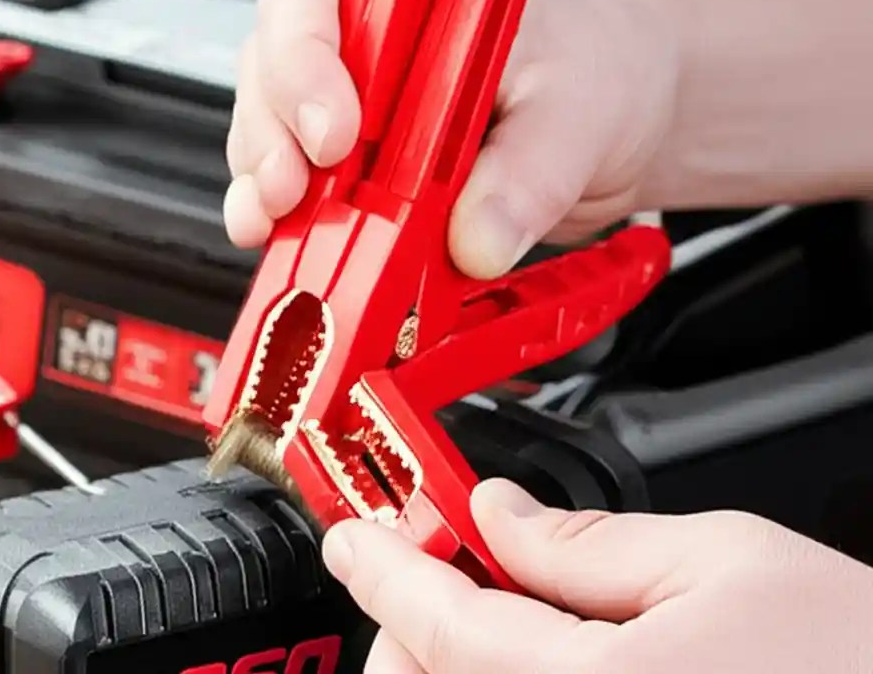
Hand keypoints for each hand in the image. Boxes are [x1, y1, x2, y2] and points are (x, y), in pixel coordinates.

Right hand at [224, 0, 679, 278]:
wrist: (618, 107)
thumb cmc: (601, 66)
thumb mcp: (581, 112)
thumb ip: (526, 178)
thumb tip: (472, 239)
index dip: (311, 66)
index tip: (339, 137)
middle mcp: (370, 26)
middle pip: (276, 62)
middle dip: (277, 135)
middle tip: (298, 194)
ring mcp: (351, 92)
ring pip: (271, 124)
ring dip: (272, 183)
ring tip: (288, 226)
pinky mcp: (350, 157)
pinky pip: (297, 181)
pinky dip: (290, 220)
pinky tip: (290, 240)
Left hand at [323, 479, 872, 672]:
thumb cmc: (856, 661)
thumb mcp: (724, 560)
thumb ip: (587, 541)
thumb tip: (500, 515)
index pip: (436, 622)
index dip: (382, 566)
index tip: (351, 538)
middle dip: (413, 622)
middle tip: (457, 567)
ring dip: (448, 663)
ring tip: (514, 617)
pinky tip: (542, 664)